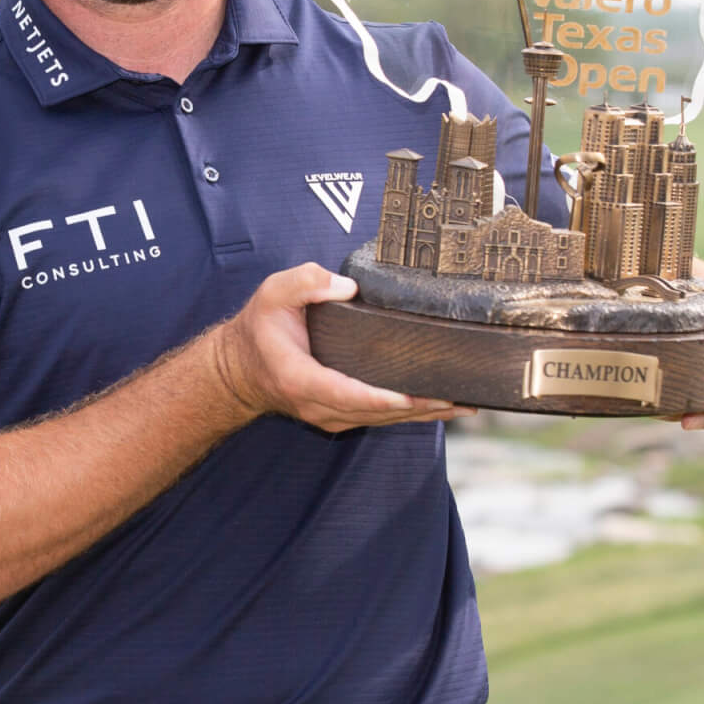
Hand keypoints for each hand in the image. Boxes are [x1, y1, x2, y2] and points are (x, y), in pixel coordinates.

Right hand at [213, 262, 473, 433]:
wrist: (238, 368)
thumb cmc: (259, 329)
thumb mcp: (272, 294)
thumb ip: (307, 282)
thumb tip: (348, 287)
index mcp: (303, 379)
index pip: (348, 393)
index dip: (383, 398)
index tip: (413, 397)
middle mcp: (320, 406)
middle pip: (377, 413)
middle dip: (420, 407)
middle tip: (461, 398)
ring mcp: (331, 415)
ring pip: (384, 420)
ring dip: (425, 414)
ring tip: (466, 404)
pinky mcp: (341, 414)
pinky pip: (381, 417)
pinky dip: (413, 414)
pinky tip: (443, 407)